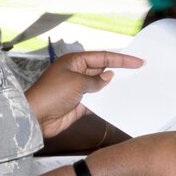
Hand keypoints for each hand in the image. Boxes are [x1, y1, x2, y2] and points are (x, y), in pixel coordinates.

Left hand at [25, 50, 142, 137]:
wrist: (35, 117)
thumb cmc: (53, 93)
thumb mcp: (77, 82)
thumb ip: (96, 80)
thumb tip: (108, 77)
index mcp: (75, 61)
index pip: (103, 57)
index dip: (122, 59)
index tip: (139, 62)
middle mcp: (78, 73)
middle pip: (103, 69)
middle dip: (119, 71)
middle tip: (139, 73)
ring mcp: (79, 89)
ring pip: (101, 86)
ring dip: (114, 87)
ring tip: (133, 87)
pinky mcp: (79, 104)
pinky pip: (97, 101)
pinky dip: (107, 101)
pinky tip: (119, 101)